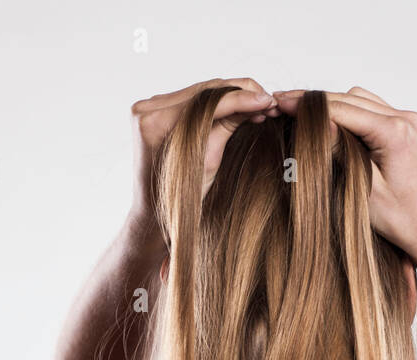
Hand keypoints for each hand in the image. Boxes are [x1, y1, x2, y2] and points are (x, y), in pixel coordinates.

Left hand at [128, 78, 278, 233]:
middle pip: (205, 89)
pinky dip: (219, 100)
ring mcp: (149, 106)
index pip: (207, 101)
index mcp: (155, 124)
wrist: (155, 212)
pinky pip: (194, 97)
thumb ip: (227, 127)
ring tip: (259, 104)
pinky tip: (240, 105)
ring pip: (202, 90)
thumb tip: (258, 104)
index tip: (267, 101)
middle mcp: (148, 108)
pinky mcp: (156, 108)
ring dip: (232, 94)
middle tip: (268, 101)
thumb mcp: (209, 162)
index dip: (241, 99)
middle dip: (240, 93)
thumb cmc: (179, 199)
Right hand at [272, 87, 416, 283]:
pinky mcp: (410, 129)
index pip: (342, 108)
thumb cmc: (402, 221)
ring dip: (334, 105)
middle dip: (316, 102)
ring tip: (302, 113)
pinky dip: (352, 113)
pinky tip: (331, 123)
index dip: (307, 105)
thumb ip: (340, 153)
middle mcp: (406, 119)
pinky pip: (374, 111)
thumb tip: (314, 123)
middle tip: (283, 102)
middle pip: (351, 98)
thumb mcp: (363, 190)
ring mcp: (410, 122)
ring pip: (361, 100)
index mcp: (396, 132)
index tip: (280, 101)